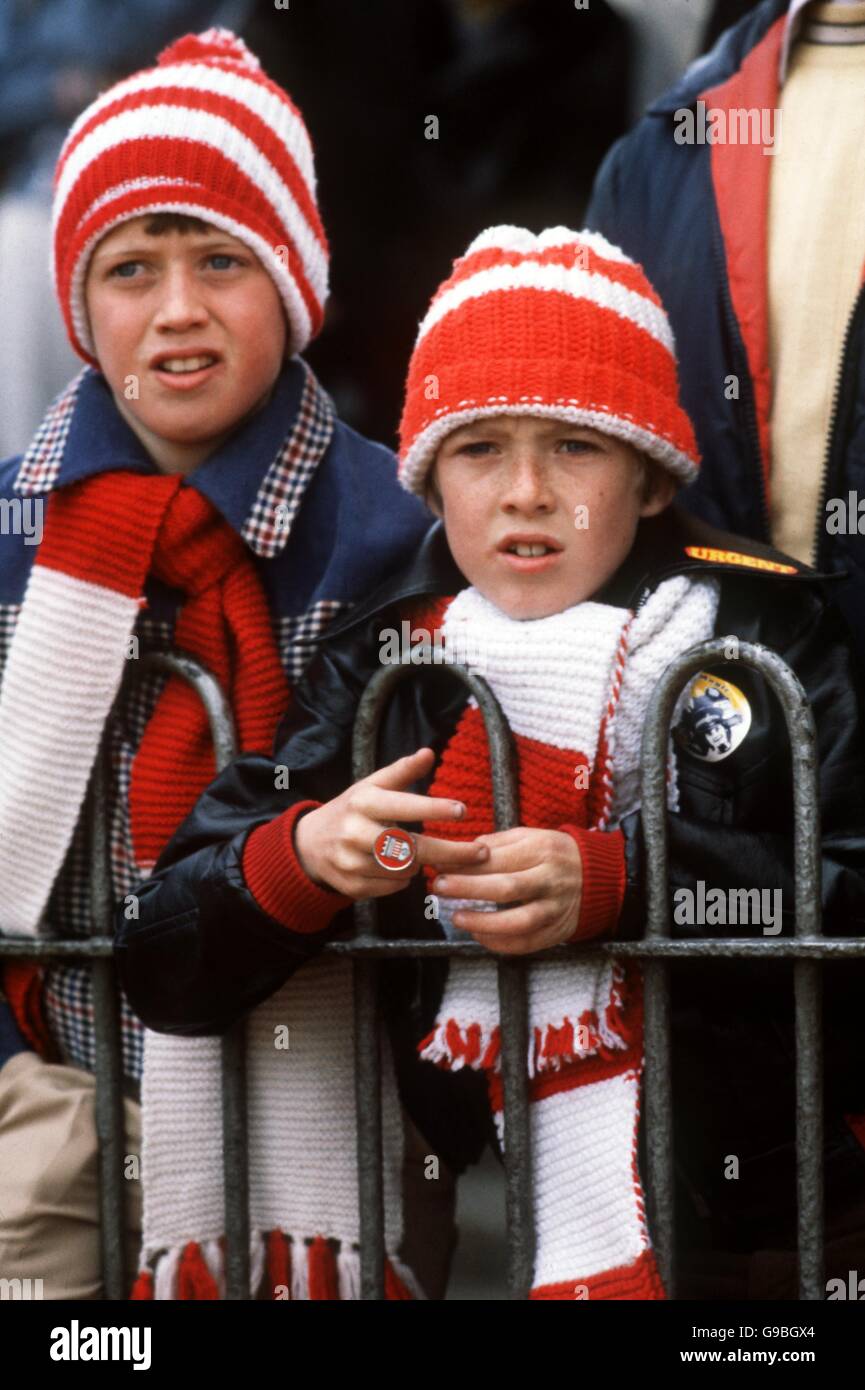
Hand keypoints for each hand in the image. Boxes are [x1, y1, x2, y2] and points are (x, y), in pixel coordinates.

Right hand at [293, 747, 488, 897]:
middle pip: (412, 848)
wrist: (310, 844)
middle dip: (450, 852)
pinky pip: (393, 888)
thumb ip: (402, 772)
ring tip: (419, 853)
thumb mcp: (371, 785)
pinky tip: (398, 868)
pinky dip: (403, 880)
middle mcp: (355, 832)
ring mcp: (351, 862)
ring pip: (405, 870)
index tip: (462, 810)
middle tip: (480, 853)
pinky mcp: (352, 886)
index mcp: (363, 802)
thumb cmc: (352, 809)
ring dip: (421, 864)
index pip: (404, 806)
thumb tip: (429, 753)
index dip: (434, 809)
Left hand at [431, 827, 582, 954]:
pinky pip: (527, 943)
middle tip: (440, 887)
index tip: (441, 865)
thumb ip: (497, 844)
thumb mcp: (531, 837)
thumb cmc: (555, 854)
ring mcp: (556, 909)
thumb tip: (461, 852)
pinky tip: (479, 935)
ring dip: (483, 922)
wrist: (601, 876)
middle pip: (505, 888)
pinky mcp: (558, 931)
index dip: (466, 864)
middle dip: (468, 889)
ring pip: (518, 922)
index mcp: (542, 850)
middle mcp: (551, 880)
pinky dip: (500, 943)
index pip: (498, 859)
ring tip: (457, 917)